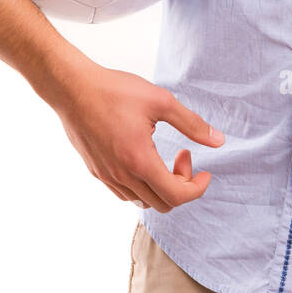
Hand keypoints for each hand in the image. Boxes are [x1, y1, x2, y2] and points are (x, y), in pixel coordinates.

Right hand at [41, 59, 225, 212]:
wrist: (72, 89)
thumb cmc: (115, 91)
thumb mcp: (160, 101)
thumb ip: (191, 123)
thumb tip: (218, 140)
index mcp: (140, 161)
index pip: (177, 196)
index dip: (198, 188)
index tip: (205, 172)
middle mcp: (122, 176)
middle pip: (163, 204)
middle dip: (181, 184)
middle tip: (183, 153)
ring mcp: (107, 177)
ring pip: (143, 202)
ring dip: (161, 186)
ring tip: (163, 155)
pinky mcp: (97, 172)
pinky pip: (125, 194)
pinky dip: (142, 186)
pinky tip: (143, 158)